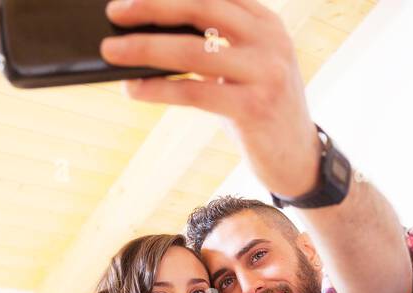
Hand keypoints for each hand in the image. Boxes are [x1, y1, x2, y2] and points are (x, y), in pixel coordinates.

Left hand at [101, 0, 322, 196]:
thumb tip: (150, 30)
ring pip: (192, 51)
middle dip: (152, 8)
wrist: (300, 159)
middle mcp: (270, 40)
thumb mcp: (246, 66)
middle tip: (116, 12)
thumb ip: (213, 42)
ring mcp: (265, 73)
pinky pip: (195, 92)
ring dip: (145, 49)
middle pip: (201, 8)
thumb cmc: (261, 108)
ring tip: (112, 51)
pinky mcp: (254, 108)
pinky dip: (158, 88)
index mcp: (266, 21)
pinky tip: (134, 88)